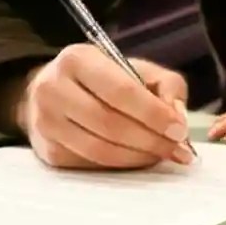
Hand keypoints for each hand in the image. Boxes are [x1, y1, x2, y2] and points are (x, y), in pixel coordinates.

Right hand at [14, 43, 193, 168]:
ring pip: (100, 150)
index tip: (179, 129)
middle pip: (110, 124)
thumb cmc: (100, 79)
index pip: (120, 90)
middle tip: (176, 148)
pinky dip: (120, 165)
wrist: (53, 91)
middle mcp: (53, 88)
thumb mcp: (134, 67)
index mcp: (76, 59)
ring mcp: (46, 122)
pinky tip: (135, 158)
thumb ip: (166, 85)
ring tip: (160, 154)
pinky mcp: (47, 150)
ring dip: (137, 157)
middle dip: (150, 140)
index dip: (153, 114)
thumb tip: (177, 117)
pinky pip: (90, 164)